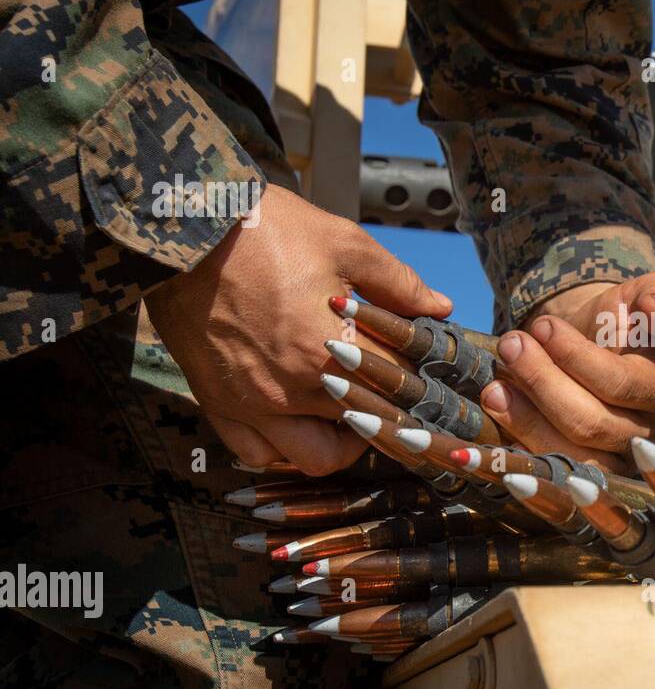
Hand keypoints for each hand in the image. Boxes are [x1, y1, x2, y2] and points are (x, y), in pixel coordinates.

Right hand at [145, 185, 451, 474]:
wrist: (181, 228)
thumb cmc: (266, 230)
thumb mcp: (345, 243)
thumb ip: (398, 283)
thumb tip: (439, 307)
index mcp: (331, 349)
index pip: (399, 387)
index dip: (421, 381)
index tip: (426, 373)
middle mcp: (294, 390)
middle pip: (365, 430)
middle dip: (388, 415)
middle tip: (392, 392)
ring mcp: (253, 404)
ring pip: (312, 460)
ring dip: (338, 444)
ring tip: (344, 410)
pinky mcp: (218, 405)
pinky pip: (258, 454)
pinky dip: (281, 448)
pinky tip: (294, 417)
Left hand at [479, 273, 654, 469]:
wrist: (595, 347)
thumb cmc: (619, 320)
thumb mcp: (642, 295)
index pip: (618, 383)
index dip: (575, 356)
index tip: (542, 324)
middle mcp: (644, 433)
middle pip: (590, 422)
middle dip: (542, 381)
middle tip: (510, 345)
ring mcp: (613, 460)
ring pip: (569, 454)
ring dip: (525, 420)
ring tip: (493, 386)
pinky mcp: (581, 478)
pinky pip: (550, 474)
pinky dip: (520, 451)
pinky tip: (498, 422)